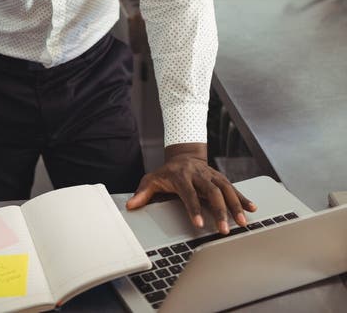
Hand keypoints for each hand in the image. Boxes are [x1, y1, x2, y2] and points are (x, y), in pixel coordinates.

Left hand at [126, 147, 256, 234]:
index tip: (199, 225)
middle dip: (219, 211)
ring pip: (225, 188)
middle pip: (211, 191)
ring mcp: (211, 174)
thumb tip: (130, 206)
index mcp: (181, 175)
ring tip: (242, 222)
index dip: (194, 209)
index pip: (189, 193)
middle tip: (223, 229)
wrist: (183, 154)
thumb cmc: (168, 172)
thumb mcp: (153, 179)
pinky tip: (252, 208)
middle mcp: (198, 174)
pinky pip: (233, 187)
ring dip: (235, 205)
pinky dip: (243, 197)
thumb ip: (143, 192)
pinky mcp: (220, 177)